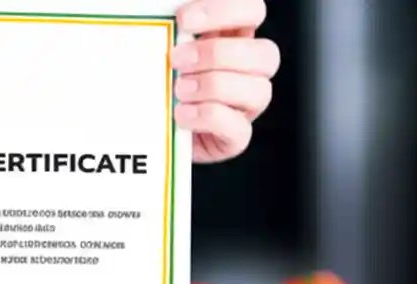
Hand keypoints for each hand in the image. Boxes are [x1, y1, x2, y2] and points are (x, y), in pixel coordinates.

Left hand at [171, 0, 279, 162]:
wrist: (150, 131)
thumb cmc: (158, 84)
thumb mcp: (162, 50)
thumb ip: (171, 32)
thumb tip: (162, 17)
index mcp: (234, 38)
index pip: (252, 11)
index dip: (225, 10)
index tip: (184, 19)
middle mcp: (248, 71)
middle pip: (266, 53)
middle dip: (217, 54)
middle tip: (177, 59)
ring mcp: (246, 106)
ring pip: (259, 90)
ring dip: (213, 86)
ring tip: (178, 89)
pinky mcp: (235, 138)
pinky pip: (238, 127)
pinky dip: (207, 117)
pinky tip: (182, 113)